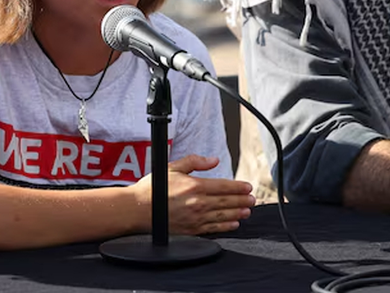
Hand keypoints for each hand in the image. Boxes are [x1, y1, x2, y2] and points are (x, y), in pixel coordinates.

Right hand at [131, 154, 254, 235]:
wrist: (137, 210)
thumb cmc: (152, 189)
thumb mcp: (172, 168)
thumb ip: (194, 162)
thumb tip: (213, 160)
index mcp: (194, 186)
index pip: (223, 186)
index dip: (238, 187)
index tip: (248, 187)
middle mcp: (197, 203)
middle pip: (227, 201)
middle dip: (242, 200)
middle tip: (253, 199)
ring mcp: (195, 218)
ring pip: (223, 216)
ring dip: (238, 213)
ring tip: (247, 211)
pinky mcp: (191, 230)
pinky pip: (213, 228)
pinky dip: (226, 226)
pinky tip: (233, 224)